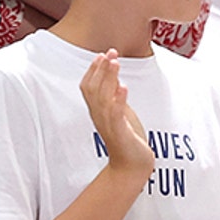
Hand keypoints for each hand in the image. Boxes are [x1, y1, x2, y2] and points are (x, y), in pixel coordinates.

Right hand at [79, 49, 152, 183]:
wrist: (132, 166)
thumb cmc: (126, 139)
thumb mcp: (119, 112)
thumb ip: (114, 95)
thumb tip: (113, 75)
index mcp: (97, 111)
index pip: (88, 86)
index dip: (93, 70)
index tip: (102, 54)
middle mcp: (99, 116)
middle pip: (93, 88)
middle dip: (101, 69)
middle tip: (110, 52)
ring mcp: (108, 124)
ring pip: (103, 98)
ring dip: (109, 78)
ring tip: (115, 63)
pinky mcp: (120, 133)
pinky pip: (116, 114)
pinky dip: (119, 100)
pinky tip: (124, 87)